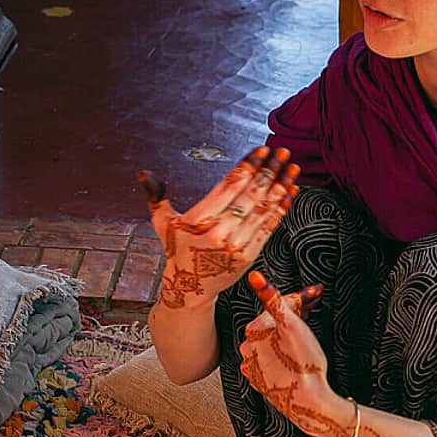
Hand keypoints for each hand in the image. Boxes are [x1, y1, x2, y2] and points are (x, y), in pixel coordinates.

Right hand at [138, 146, 298, 308]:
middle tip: (283, 151)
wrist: (190, 286)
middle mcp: (220, 230)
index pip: (230, 184)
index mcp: (200, 218)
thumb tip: (143, 173)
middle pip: (251, 193)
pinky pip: (270, 226)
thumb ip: (156, 196)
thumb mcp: (162, 223)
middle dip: (269, 169)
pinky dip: (282, 207)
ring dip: (281, 185)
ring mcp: (237, 243)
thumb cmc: (177, 249)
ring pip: (264, 208)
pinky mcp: (250, 254)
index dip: (248, 165)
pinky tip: (291, 191)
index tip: (262, 149)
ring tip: (292, 167)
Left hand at [239, 272, 352, 436]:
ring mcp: (252, 366)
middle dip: (292, 319)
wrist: (309, 402)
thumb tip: (255, 278)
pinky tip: (294, 360)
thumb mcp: (293, 325)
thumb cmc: (304, 363)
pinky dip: (281, 356)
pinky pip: (270, 361)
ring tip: (304, 344)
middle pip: (273, 325)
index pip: (277, 307)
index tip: (315, 295)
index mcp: (253, 331)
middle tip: (312, 318)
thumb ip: (274, 300)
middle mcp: (246, 348)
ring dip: (286, 339)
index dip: (299, 301)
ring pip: (271, 343)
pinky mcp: (260, 381)